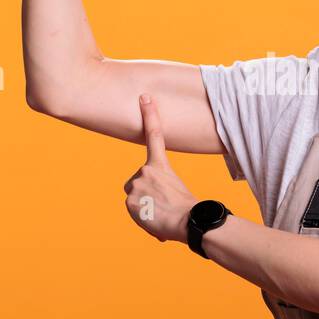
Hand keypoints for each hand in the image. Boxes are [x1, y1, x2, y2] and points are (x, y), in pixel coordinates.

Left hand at [123, 93, 196, 243]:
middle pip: (137, 180)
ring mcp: (136, 185)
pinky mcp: (130, 200)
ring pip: (134, 195)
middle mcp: (145, 171)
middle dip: (145, 191)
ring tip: (160, 213)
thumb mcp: (177, 189)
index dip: (150, 115)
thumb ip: (162, 187)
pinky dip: (141, 216)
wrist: (188, 221)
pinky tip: (155, 220)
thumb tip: (155, 201)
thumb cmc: (188, 208)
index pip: (155, 135)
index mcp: (160, 165)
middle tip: (162, 204)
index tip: (145, 97)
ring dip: (144, 204)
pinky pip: (133, 208)